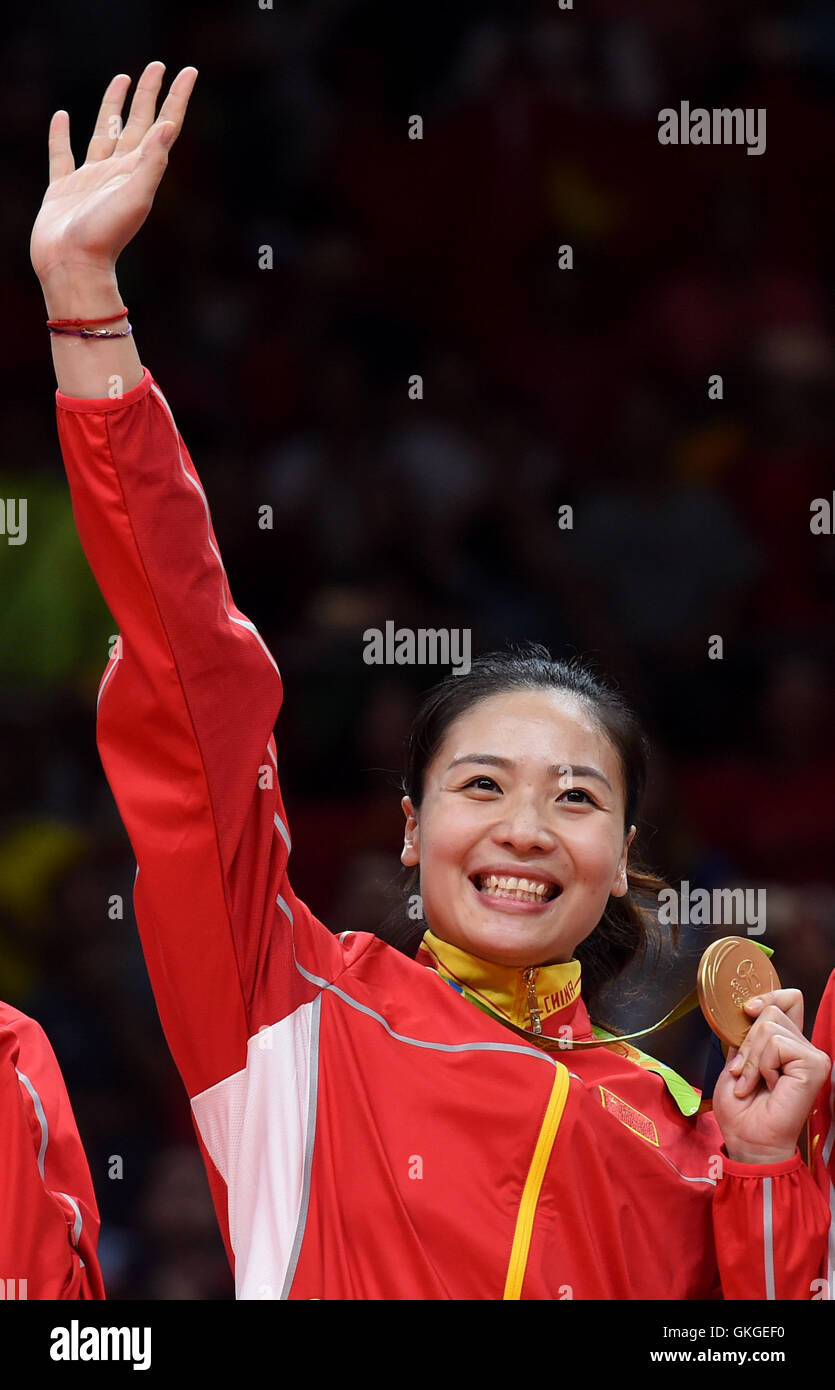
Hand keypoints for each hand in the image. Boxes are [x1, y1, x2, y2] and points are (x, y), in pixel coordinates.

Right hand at [30, 61, 196, 288]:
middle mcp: (118, 172)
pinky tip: (63, 117)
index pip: (163, 127)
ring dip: (113, 106)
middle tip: (157, 66)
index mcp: (138, 171)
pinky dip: (61, 135)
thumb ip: (152, 162)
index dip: (176, 99)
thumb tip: (169, 125)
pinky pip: (63, 154)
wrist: (72, 266)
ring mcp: (91, 179)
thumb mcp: (136, 197)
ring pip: (105, 131)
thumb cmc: (105, 236)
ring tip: (121, 79)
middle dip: (148, 94)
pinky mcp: (64, 188)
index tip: (189, 72)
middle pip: (137, 123)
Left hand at [712, 988, 830, 1163]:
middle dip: (747, 1040)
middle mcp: (804, 1048)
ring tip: (752, 1082)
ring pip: (770, 1025)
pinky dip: (762, 1064)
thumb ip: (745, 1035)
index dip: (768, 996)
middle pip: (772, 1009)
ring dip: (751, 1057)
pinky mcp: (814, 1065)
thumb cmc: (741, 1110)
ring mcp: (812, 1056)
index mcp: (788, 1044)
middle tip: (743, 1072)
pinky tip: (768, 1085)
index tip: (746, 1010)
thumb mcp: (736, 1061)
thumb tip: (746, 1010)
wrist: (748, 1139)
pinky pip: (776, 1044)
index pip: (789, 1000)